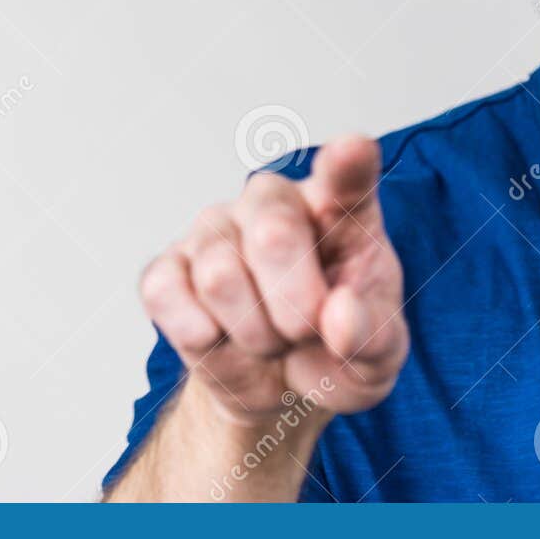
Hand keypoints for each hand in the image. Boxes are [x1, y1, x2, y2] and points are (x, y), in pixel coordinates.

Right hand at [139, 135, 408, 424]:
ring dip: (252, 333)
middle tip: (307, 332)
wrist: (280, 388)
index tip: (352, 151)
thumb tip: (340, 315)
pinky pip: (163, 291)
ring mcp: (216, 227)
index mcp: (340, 211)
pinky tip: (218, 335)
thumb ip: (369, 336)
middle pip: (273, 231)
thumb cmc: (335, 349)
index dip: (347, 163)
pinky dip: (197, 333)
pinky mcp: (168, 264)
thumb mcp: (376, 357)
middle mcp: (275, 201)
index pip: (347, 176)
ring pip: (219, 276)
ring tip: (270, 340)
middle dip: (295, 306)